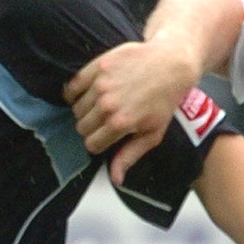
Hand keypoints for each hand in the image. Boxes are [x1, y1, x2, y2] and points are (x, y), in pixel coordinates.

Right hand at [66, 37, 202, 180]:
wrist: (171, 64)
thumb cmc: (164, 100)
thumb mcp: (152, 133)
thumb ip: (130, 155)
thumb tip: (115, 179)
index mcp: (120, 124)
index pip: (91, 144)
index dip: (98, 142)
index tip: (105, 136)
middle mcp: (107, 105)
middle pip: (82, 127)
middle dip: (91, 127)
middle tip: (104, 119)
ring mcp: (101, 84)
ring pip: (76, 108)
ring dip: (84, 110)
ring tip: (99, 105)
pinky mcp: (98, 66)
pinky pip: (72, 86)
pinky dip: (74, 92)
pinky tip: (85, 93)